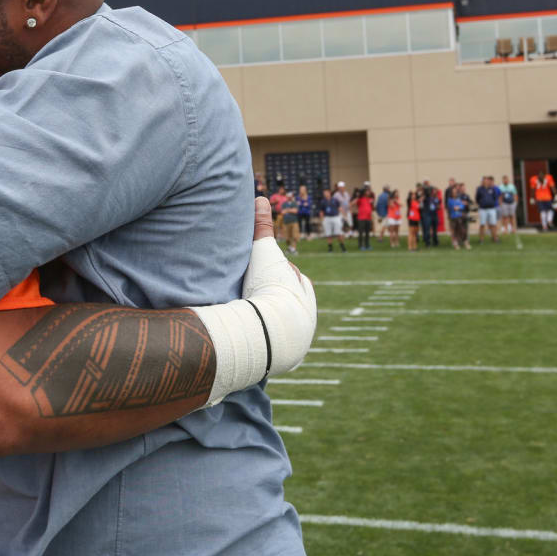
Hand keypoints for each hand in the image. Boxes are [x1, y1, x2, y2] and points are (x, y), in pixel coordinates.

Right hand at [245, 197, 316, 375]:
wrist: (274, 332)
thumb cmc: (271, 289)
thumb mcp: (264, 252)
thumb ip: (261, 226)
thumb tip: (260, 197)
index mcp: (303, 290)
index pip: (292, 277)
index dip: (276, 272)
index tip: (262, 272)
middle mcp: (305, 315)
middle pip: (288, 302)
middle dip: (273, 298)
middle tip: (253, 295)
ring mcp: (298, 338)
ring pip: (283, 325)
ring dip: (269, 322)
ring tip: (251, 320)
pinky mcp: (287, 358)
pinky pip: (276, 347)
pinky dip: (266, 342)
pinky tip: (255, 341)